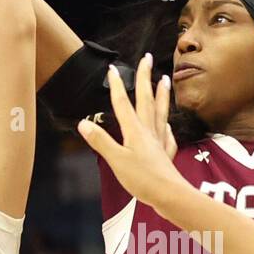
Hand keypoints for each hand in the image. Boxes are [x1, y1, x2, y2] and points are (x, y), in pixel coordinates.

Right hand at [77, 55, 182, 212]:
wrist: (169, 195)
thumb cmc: (142, 179)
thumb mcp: (116, 160)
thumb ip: (101, 141)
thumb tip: (84, 123)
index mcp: (134, 131)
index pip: (123, 103)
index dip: (117, 86)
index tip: (113, 69)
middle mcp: (148, 132)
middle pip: (146, 99)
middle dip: (145, 78)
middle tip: (146, 58)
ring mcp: (159, 141)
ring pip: (161, 112)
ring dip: (162, 94)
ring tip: (165, 79)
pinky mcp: (166, 154)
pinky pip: (167, 135)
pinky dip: (167, 127)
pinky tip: (168, 126)